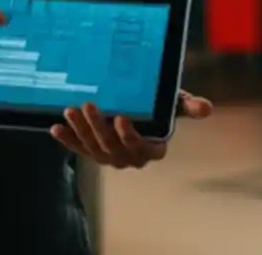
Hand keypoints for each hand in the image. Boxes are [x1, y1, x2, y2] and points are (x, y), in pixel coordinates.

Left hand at [50, 90, 213, 168]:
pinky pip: (79, 150)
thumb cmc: (159, 105)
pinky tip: (55, 128)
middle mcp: (130, 158)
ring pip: (94, 149)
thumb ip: (188, 107)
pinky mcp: (93, 151)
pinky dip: (67, 141)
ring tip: (70, 111)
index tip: (120, 117)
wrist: (139, 107)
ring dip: (80, 132)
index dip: (130, 136)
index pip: (141, 147)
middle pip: (112, 147)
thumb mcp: (174, 103)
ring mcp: (110, 157)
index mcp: (153, 149)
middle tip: (89, 105)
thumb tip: (206, 108)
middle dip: (98, 128)